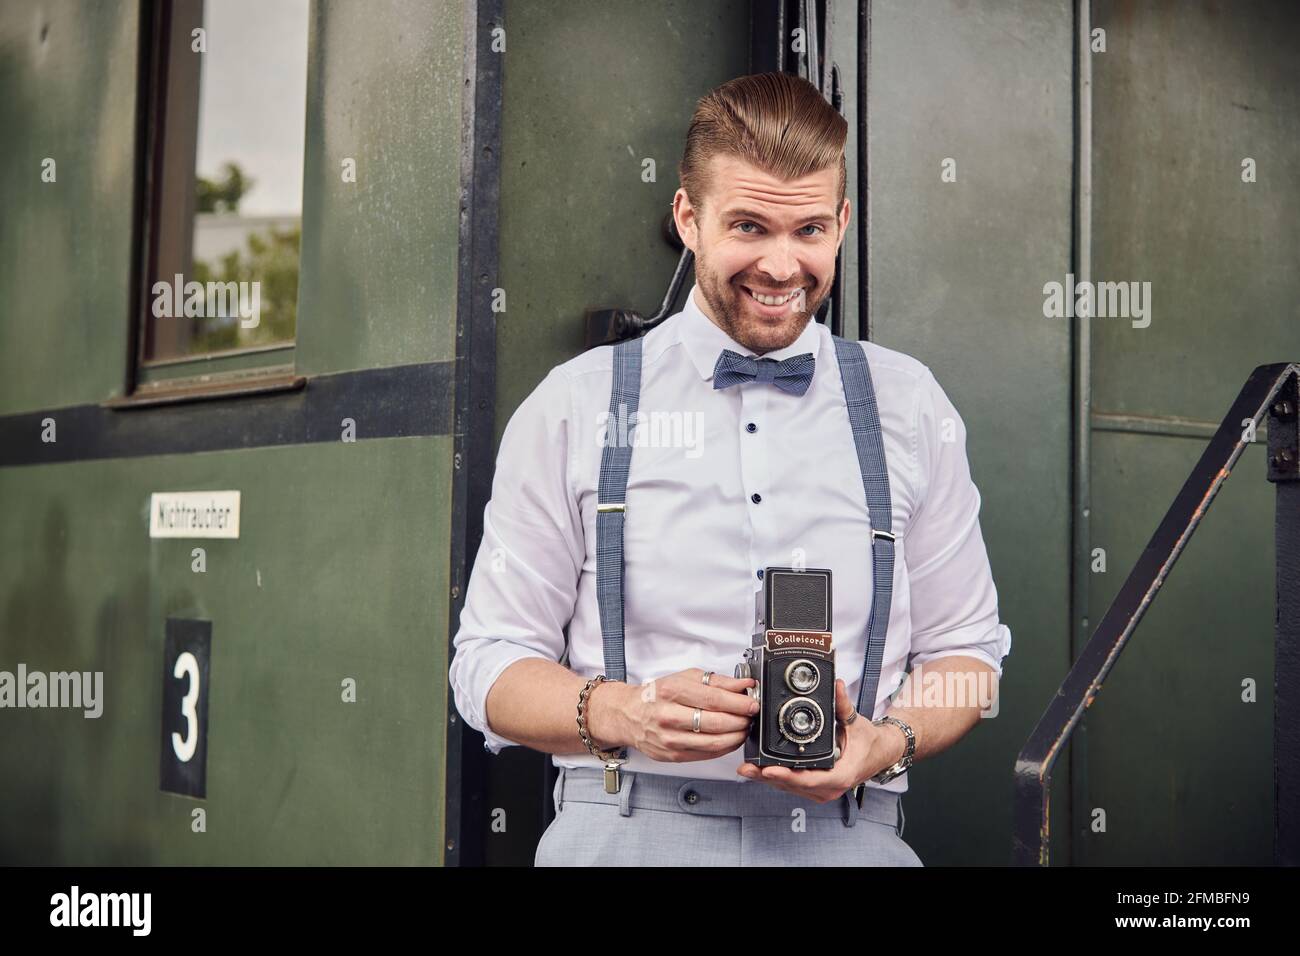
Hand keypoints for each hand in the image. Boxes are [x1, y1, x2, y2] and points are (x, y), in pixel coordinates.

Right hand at [595, 667, 757, 762]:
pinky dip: (725, 747)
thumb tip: (744, 684)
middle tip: (751, 715)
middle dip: (741, 720)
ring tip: (744, 727)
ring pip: (715, 743)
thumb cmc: (657, 696)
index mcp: (672, 692)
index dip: (738, 703)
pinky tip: (730, 739)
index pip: (713, 699)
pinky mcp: (673, 756)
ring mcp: (670, 739)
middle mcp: (669, 716)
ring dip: (737, 736)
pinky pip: (707, 755)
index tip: (753, 703)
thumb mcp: (684, 678)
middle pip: (716, 723)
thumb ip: (717, 681)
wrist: (629, 716)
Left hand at [735, 678, 902, 802]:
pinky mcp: (816, 787)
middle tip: (746, 767)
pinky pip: (793, 785)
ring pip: (790, 788)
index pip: (809, 779)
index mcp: (841, 775)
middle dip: (767, 777)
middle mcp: (830, 787)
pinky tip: (760, 770)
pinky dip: (777, 778)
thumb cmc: (868, 742)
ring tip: (747, 768)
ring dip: (768, 779)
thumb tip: (836, 686)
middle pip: (793, 786)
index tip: (768, 769)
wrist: (880, 753)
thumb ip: (843, 705)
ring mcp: (822, 790)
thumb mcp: (856, 722)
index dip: (787, 776)